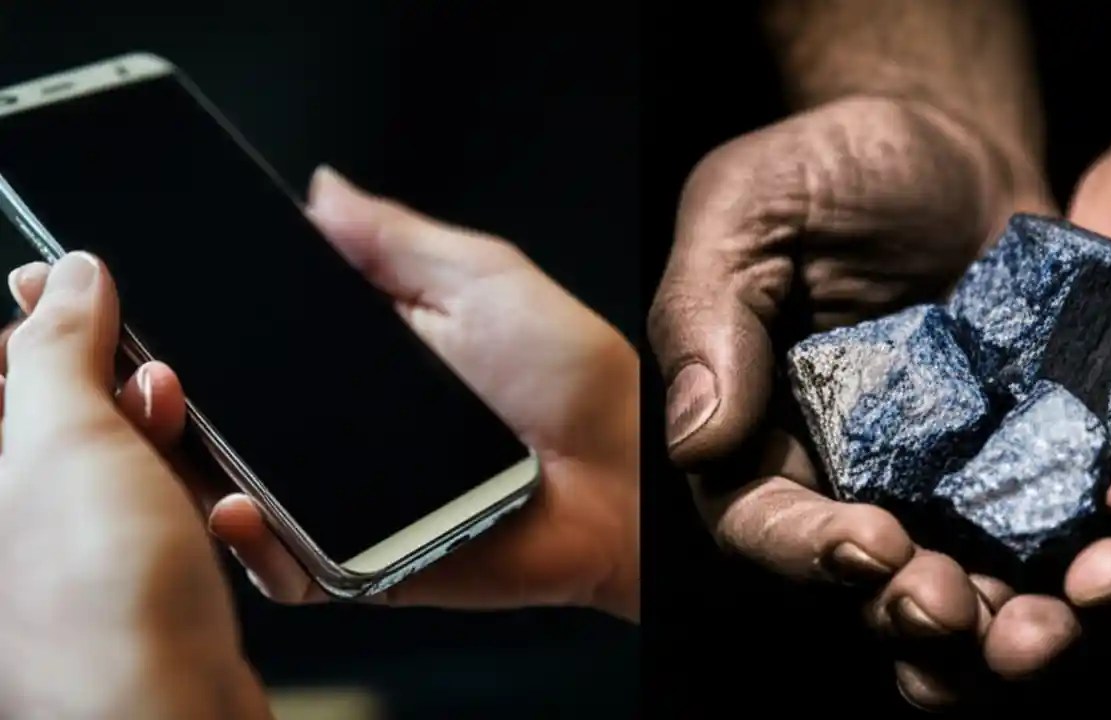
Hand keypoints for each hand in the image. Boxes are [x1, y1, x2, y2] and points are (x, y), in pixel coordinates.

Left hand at [0, 254, 268, 718]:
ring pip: (120, 459)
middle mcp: (14, 519)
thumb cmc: (94, 603)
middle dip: (114, 382)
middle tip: (149, 384)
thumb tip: (67, 278)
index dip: (40, 321)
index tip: (89, 290)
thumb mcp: (62, 436)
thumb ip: (56, 347)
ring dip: (163, 440)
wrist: (169, 714)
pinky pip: (164, 510)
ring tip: (186, 443)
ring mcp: (73, 553)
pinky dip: (193, 497)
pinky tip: (214, 506)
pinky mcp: (136, 582)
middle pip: (59, 411)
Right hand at [187, 168, 638, 620]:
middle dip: (182, 398)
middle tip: (153, 371)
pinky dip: (255, 548)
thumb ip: (399, 240)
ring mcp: (353, 501)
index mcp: (368, 360)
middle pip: (238, 422)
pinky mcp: (368, 566)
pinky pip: (290, 570)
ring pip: (245, 495)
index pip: (264, 347)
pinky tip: (239, 510)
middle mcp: (349, 431)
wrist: (625, 475)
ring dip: (198, 468)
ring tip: (175, 428)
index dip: (212, 332)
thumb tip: (320, 189)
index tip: (169, 309)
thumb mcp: (484, 281)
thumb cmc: (576, 378)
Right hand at [648, 96, 1072, 708]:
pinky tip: (1101, 565)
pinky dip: (1071, 561)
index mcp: (758, 432)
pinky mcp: (1022, 461)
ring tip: (1037, 626)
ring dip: (995, 620)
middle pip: (862, 577)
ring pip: (958, 576)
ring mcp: (938, 478)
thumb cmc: (824, 168)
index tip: (869, 547)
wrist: (946, 145)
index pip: (759, 521)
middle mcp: (843, 475)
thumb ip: (706, 314)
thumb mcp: (745, 211)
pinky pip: (1045, 529)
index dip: (805, 552)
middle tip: (955, 609)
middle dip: (907, 608)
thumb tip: (696, 441)